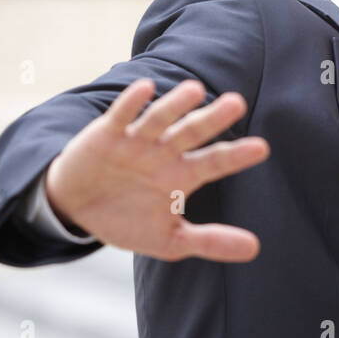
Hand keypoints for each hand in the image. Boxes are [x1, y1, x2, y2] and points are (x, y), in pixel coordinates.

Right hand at [44, 77, 269, 261]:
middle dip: (213, 118)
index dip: (236, 155)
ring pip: (160, 118)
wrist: (76, 208)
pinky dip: (132, 103)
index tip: (262, 148)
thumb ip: (210, 241)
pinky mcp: (108, 134)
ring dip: (176, 105)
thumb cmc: (127, 219)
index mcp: (182, 175)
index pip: (215, 162)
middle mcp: (165, 152)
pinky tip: (146, 88)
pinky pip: (122, 115)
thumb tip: (255, 249)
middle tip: (237, 103)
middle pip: (192, 132)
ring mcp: (137, 141)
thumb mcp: (169, 240)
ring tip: (195, 90)